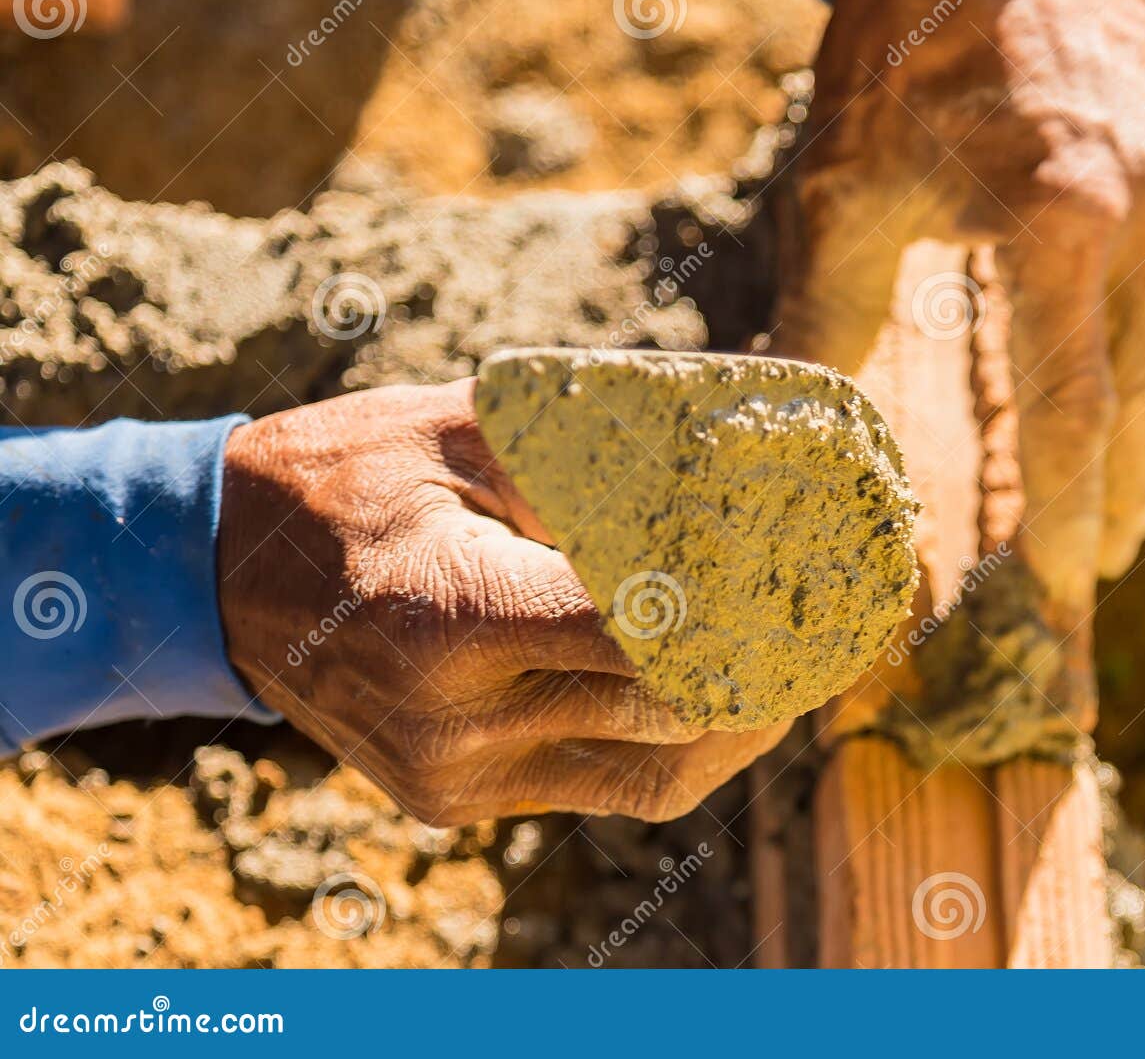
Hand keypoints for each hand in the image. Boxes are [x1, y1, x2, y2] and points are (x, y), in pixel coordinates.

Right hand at [218, 380, 785, 824]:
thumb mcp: (464, 429)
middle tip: (843, 617)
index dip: (749, 609)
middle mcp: (456, 717)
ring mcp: (455, 774)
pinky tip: (720, 698)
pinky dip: (676, 749)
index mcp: (457, 614)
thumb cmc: (348, 475)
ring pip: (654, 775)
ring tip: (805, 667)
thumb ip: (593, 447)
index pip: (650, 632)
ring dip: (742, 728)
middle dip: (772, 669)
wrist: (214, 573)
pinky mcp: (453, 801)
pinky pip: (604, 788)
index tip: (818, 568)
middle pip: (670, 712)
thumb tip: (731, 449)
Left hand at [777, 0, 1144, 716]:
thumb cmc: (896, 53)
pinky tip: (1132, 379)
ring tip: (1122, 499)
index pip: (1077, 414)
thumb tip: (791, 430)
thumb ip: (827, 319)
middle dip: (1131, 498)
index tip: (1063, 588)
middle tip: (1100, 567)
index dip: (1071, 517)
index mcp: (1059, 223)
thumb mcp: (844, 192)